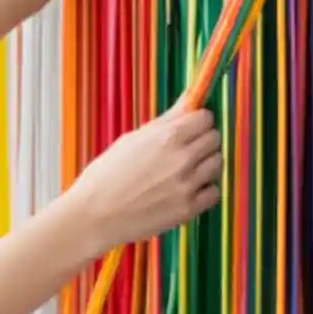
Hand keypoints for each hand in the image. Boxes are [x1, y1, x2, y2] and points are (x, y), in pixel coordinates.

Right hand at [68, 100, 222, 255]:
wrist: (95, 214)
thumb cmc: (106, 175)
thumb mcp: (132, 139)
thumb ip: (167, 121)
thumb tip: (189, 99)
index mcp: (167, 137)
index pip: (205, 118)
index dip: (196, 121)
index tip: (188, 126)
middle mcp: (182, 159)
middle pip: (214, 139)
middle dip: (201, 140)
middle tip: (182, 148)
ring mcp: (188, 185)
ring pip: (217, 163)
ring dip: (204, 164)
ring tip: (181, 170)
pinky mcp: (189, 208)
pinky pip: (214, 191)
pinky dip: (203, 189)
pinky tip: (183, 189)